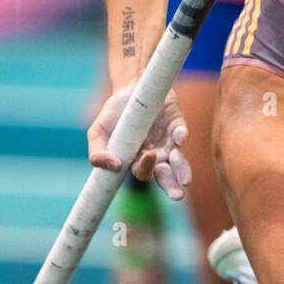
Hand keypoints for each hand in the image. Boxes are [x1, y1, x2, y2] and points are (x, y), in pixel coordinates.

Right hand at [87, 82, 190, 200]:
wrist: (127, 88)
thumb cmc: (112, 115)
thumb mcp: (97, 133)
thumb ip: (98, 153)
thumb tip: (113, 166)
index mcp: (136, 159)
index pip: (143, 171)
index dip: (145, 169)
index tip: (146, 159)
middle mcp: (155, 153)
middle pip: (164, 174)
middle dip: (171, 186)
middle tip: (178, 195)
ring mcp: (167, 140)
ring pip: (178, 159)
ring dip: (182, 169)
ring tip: (186, 180)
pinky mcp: (177, 123)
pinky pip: (181, 132)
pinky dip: (181, 135)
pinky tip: (180, 137)